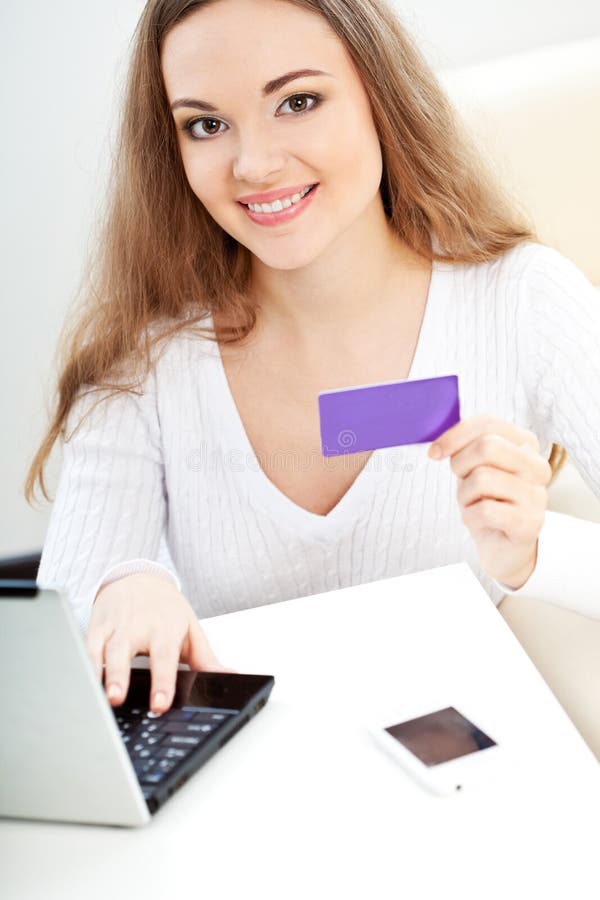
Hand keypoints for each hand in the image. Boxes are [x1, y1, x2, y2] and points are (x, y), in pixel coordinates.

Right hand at [85, 573, 230, 713]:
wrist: (139, 576)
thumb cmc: (166, 609)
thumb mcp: (190, 629)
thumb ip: (206, 658)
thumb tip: (230, 676)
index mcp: (165, 629)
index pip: (164, 658)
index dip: (162, 682)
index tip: (160, 704)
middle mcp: (138, 627)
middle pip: (127, 651)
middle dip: (121, 675)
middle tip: (118, 698)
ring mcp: (115, 626)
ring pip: (103, 649)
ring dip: (101, 673)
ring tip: (100, 696)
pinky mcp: (96, 626)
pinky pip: (86, 645)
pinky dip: (83, 662)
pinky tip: (82, 681)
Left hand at [428, 415, 551, 587]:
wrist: (504, 545)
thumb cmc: (488, 500)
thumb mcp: (475, 466)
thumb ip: (465, 446)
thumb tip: (439, 442)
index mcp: (526, 444)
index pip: (489, 424)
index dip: (455, 435)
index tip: (435, 452)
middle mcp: (537, 466)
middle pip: (487, 447)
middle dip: (461, 465)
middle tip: (462, 482)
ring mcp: (537, 494)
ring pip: (482, 479)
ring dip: (465, 496)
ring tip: (475, 504)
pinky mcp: (530, 522)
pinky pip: (485, 511)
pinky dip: (470, 517)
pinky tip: (479, 521)